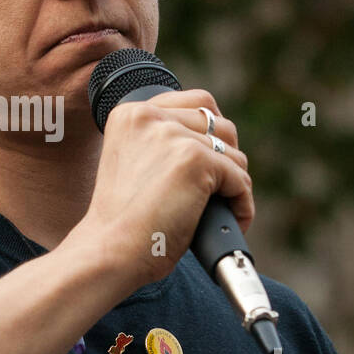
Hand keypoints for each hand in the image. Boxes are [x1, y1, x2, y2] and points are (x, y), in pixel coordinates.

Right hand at [72, 88, 253, 293]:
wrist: (110, 251)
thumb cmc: (121, 223)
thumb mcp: (133, 165)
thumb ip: (162, 144)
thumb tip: (217, 144)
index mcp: (130, 114)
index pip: (196, 102)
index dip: (212, 132)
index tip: (210, 159)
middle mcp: (150, 117)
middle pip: (221, 125)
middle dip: (227, 159)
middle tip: (218, 190)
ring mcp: (173, 136)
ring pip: (234, 154)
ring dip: (236, 184)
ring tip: (223, 210)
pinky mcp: (195, 160)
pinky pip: (240, 179)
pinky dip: (242, 204)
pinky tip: (232, 220)